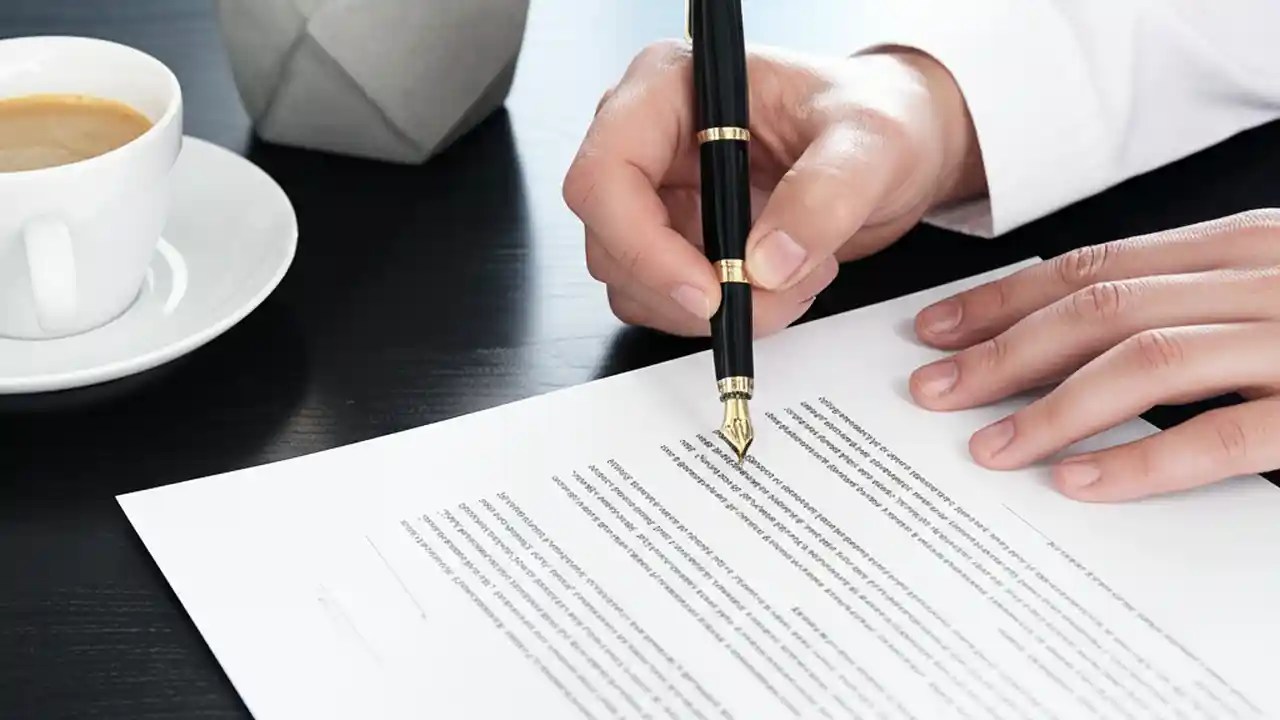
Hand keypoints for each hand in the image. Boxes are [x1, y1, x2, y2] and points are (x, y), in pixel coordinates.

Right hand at [563, 40, 984, 336]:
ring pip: (635, 285)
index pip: (604, 176)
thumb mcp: (869, 144)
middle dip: (689, 291)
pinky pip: (667, 302)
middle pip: (610, 242)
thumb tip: (767, 264)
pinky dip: (723, 315)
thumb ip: (824, 196)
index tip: (710, 289)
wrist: (896, 146)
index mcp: (670, 88)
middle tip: (769, 298)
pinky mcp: (675, 240)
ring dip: (713, 310)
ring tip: (795, 280)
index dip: (642, 246)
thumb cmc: (877, 116)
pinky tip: (779, 285)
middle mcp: (649, 140)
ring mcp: (657, 195)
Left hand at [909, 210, 1279, 501]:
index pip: (1099, 267)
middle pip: (1103, 308)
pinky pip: (1222, 435)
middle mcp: (1263, 278)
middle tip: (934, 389)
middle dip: (1004, 350)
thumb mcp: (1273, 294)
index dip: (1006, 299)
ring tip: (989, 448)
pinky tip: (1078, 480)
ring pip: (1148, 361)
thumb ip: (1192, 306)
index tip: (937, 328)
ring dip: (1053, 407)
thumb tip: (1073, 350)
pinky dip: (1141, 459)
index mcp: (1244, 246)